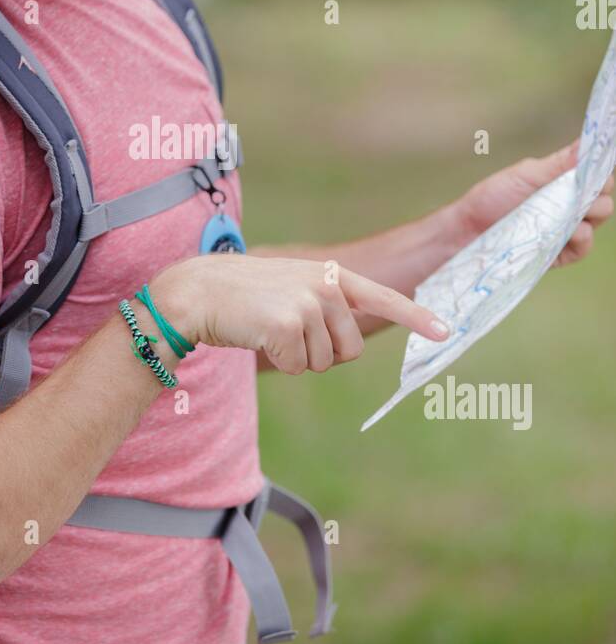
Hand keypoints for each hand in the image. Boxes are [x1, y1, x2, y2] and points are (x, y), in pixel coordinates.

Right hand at [151, 254, 450, 375]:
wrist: (198, 291)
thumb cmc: (244, 297)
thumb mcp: (292, 289)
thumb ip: (325, 307)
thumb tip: (347, 344)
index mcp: (331, 275)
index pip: (383, 298)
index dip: (416, 318)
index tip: (445, 333)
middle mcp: (327, 285)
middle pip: (349, 350)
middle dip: (321, 353)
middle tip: (286, 330)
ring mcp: (309, 303)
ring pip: (323, 362)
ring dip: (296, 358)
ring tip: (268, 328)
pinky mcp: (289, 325)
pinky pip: (298, 367)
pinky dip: (278, 362)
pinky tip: (258, 336)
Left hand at [457, 137, 613, 267]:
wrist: (468, 231)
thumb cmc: (492, 198)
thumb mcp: (526, 174)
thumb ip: (560, 162)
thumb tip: (588, 140)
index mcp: (564, 182)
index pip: (599, 177)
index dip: (601, 175)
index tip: (594, 174)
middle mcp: (570, 205)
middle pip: (605, 199)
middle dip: (597, 195)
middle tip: (578, 195)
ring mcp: (567, 230)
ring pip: (599, 220)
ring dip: (589, 214)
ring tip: (566, 213)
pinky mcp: (560, 253)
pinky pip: (584, 247)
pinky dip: (581, 238)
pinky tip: (569, 232)